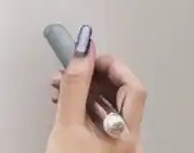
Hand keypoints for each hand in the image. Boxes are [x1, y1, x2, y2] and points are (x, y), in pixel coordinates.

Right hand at [46, 34, 145, 152]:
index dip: (112, 66)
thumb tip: (84, 51)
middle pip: (120, 94)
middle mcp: (128, 139)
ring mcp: (118, 145)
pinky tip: (65, 105)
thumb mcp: (68, 125)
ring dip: (85, 91)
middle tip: (72, 68)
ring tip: (61, 86)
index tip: (88, 55)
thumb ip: (76, 86)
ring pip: (107, 106)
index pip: (132, 86)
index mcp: (127, 133)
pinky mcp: (105, 149)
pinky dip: (83, 106)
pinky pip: (99, 119)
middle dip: (94, 76)